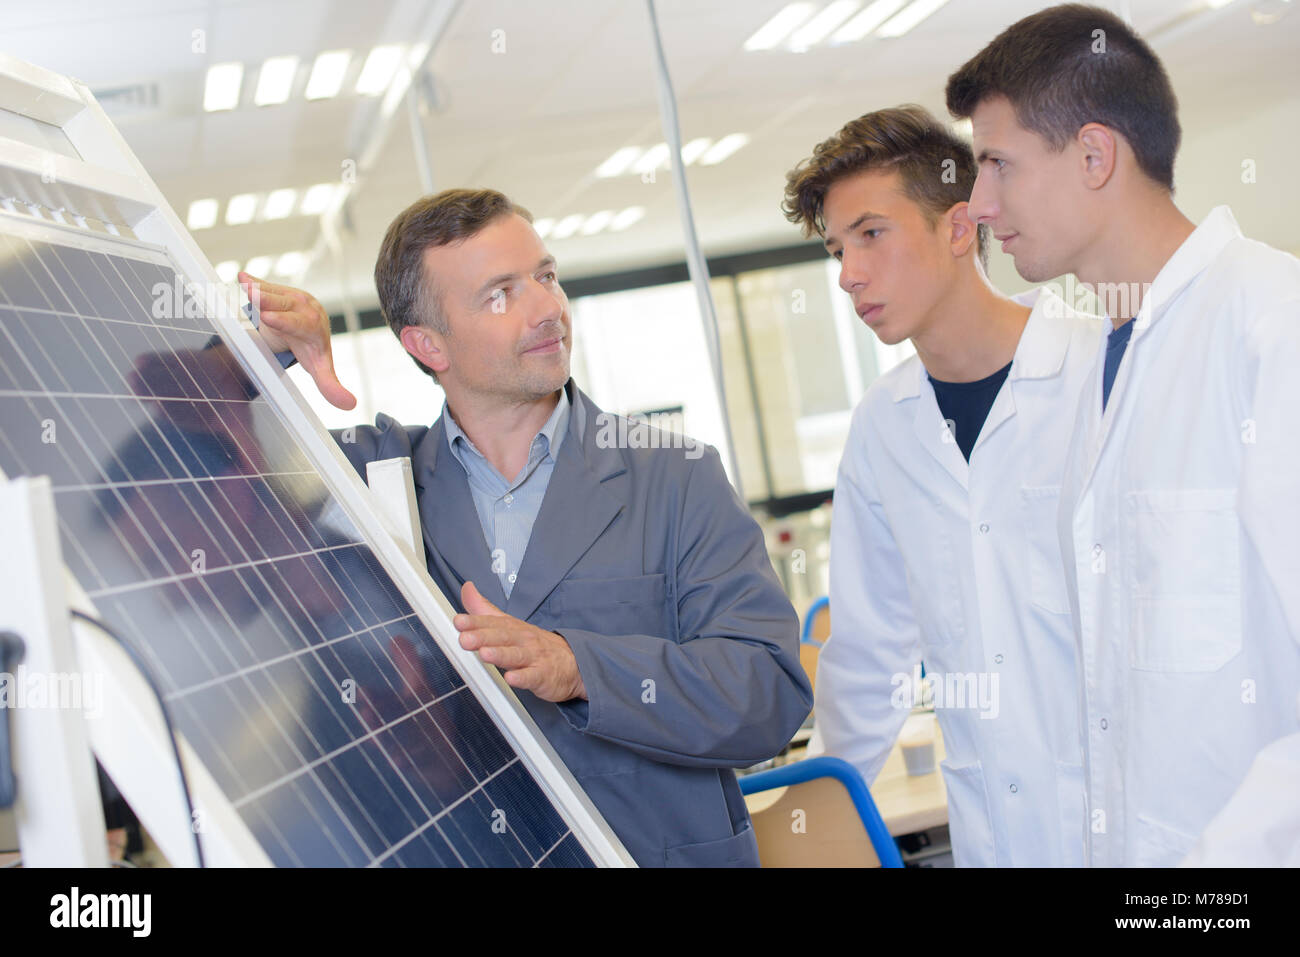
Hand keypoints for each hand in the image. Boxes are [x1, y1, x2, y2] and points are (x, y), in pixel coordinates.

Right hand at [239, 271, 356, 410]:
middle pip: (284, 304)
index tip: (268, 318)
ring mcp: (289, 296)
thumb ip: (330, 385)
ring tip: (244, 284)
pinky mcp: (276, 290)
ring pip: (272, 292)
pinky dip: (252, 281)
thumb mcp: (320, 366)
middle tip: (254, 296)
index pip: (299, 324)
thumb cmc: (312, 346)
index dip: (284, 321)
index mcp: (313, 326)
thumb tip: (350, 405)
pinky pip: (264, 284)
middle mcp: (303, 308)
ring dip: (258, 288)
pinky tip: (242, 277)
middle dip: (269, 300)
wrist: (311, 322)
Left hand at [454, 581, 586, 702]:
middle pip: (502, 637)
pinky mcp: (543, 676)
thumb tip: (467, 589)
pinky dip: (522, 678)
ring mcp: (533, 658)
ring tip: (485, 654)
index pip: (492, 623)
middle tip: (465, 639)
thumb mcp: (509, 624)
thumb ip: (485, 609)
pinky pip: (532, 677)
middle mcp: (522, 640)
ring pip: (515, 656)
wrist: (573, 662)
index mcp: (512, 627)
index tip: (459, 621)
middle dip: (483, 637)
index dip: (475, 622)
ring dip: (500, 655)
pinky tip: (512, 679)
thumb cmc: (535, 644)